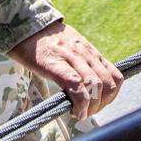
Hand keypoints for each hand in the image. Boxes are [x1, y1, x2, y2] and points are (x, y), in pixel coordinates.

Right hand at [7, 21, 123, 119]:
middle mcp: (86, 54)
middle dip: (101, 105)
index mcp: (91, 52)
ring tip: (79, 113)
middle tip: (87, 112)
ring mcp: (72, 58)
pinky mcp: (57, 64)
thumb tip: (90, 86)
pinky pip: (76, 86)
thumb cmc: (46, 41)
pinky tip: (74, 111)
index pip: (115, 77)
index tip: (97, 105)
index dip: (111, 97)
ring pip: (95, 86)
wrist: (24, 27)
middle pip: (108, 85)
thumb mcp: (71, 48)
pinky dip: (79, 103)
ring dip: (91, 107)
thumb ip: (83, 63)